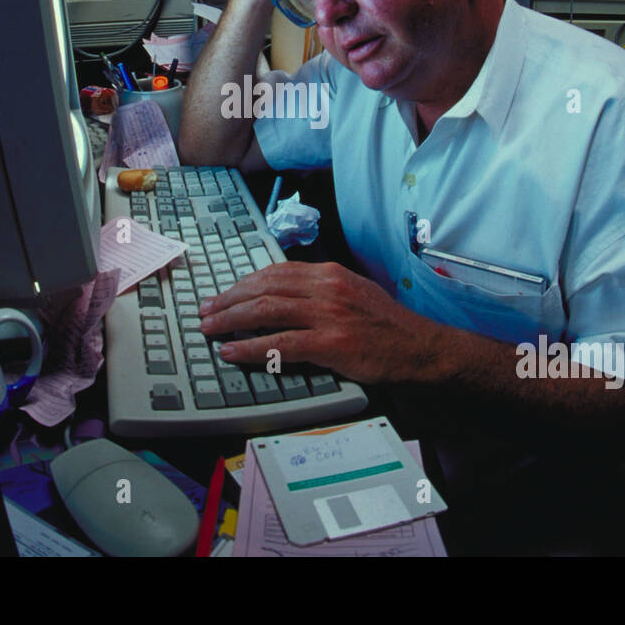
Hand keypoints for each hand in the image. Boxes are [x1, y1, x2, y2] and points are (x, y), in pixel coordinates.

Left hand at [198, 261, 441, 384]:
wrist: (419, 348)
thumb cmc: (385, 325)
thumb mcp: (352, 293)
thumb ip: (318, 291)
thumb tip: (280, 296)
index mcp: (328, 274)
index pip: (273, 272)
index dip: (242, 284)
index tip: (222, 295)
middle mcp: (326, 288)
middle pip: (263, 288)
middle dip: (228, 300)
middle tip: (205, 312)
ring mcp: (328, 315)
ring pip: (266, 311)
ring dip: (231, 320)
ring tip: (210, 329)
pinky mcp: (331, 344)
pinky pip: (281, 345)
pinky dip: (250, 348)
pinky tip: (232, 352)